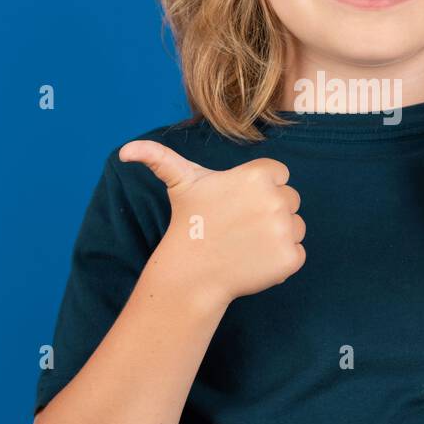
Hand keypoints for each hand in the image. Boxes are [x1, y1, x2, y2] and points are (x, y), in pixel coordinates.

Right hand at [119, 140, 306, 302]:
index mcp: (259, 175)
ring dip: (278, 235)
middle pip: (290, 201)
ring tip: (246, 242)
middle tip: (240, 225)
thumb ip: (159, 157)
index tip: (239, 202)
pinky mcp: (290, 258)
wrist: (192, 273)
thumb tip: (125, 151)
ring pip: (296, 226)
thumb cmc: (189, 223)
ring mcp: (285, 230)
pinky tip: (255, 260)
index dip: (261, 189)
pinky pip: (297, 253)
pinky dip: (281, 259)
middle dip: (270, 211)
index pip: (280, 176)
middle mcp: (276, 199)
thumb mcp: (179, 183)